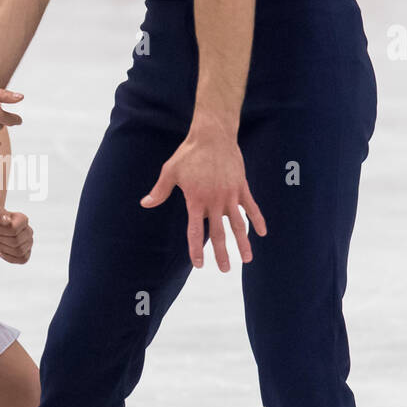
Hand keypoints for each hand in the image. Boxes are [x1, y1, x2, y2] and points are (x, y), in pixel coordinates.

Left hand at [0, 198, 32, 264]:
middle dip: (2, 240)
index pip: (14, 229)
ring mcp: (28, 242)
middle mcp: (28, 230)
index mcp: (22, 219)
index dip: (1, 231)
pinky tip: (2, 251)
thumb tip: (7, 220)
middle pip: (16, 242)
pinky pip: (22, 259)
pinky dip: (10, 258)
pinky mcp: (26, 252)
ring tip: (0, 242)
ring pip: (19, 251)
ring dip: (5, 249)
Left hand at [140, 126, 265, 270]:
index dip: (196, 249)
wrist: (213, 136)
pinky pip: (252, 207)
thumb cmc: (189, 154)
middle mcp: (214, 201)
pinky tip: (262, 233)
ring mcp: (230, 195)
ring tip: (248, 260)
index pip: (196, 231)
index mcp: (196, 201)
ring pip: (238, 224)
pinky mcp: (241, 187)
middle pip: (219, 233)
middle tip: (224, 270)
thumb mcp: (170, 171)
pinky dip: (257, 220)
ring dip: (243, 243)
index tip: (198, 264)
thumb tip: (145, 204)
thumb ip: (159, 191)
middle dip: (222, 254)